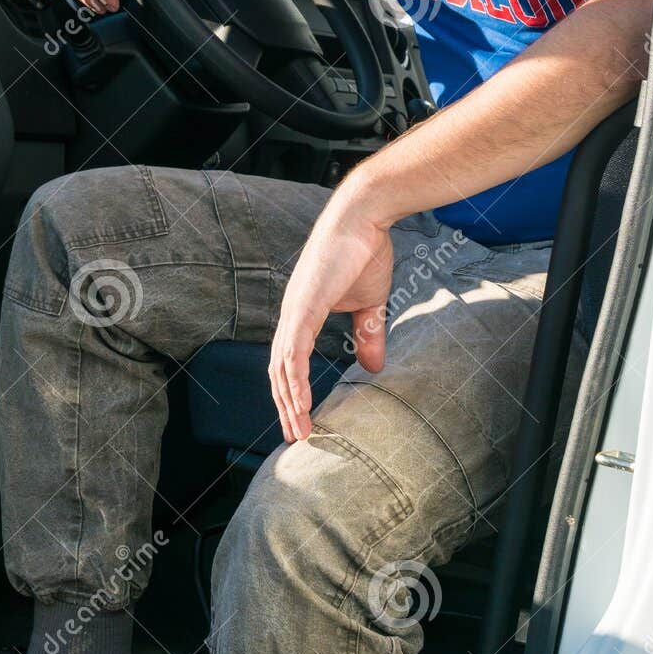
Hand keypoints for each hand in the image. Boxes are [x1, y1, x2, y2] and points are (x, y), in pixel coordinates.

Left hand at [269, 194, 394, 443]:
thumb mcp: (369, 303)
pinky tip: (301, 404)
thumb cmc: (365, 251)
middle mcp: (291, 315)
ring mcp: (294, 311)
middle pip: (279, 371)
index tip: (302, 418)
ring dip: (289, 402)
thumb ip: (367, 334)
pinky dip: (295, 382)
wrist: (364, 217)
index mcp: (303, 314)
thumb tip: (373, 367)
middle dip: (286, 406)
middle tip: (295, 436)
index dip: (293, 391)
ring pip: (282, 368)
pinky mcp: (303, 307)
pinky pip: (293, 353)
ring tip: (299, 430)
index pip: (289, 361)